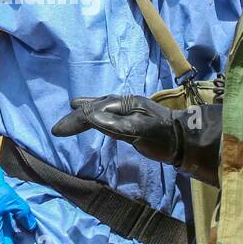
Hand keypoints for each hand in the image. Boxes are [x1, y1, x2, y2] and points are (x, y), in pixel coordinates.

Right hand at [51, 95, 221, 183]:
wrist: (185, 139)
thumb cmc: (162, 137)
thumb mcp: (138, 131)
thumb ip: (114, 124)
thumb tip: (89, 116)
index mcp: (123, 104)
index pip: (92, 112)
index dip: (74, 121)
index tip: (57, 131)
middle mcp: (124, 103)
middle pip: (94, 106)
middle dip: (76, 115)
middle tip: (59, 128)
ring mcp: (129, 110)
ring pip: (101, 106)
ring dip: (85, 109)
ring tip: (74, 106)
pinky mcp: (132, 118)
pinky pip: (109, 112)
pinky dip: (97, 112)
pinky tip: (97, 114)